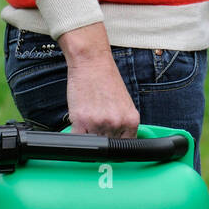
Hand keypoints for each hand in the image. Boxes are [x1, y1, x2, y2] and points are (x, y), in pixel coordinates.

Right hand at [59, 21, 139, 136]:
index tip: (111, 146)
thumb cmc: (106, 79)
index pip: (127, 146)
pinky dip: (76, 134)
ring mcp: (99, 124)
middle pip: (108, 147)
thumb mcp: (124, 103)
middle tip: (97, 126)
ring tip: (88, 120)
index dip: (117, 146)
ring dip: (89, 136)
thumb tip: (117, 140)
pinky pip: (77, 139)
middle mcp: (117, 124)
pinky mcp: (80, 122)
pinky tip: (78, 124)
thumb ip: (122, 123)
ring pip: (92, 143)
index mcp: (131, 120)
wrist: (92, 62)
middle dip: (102, 139)